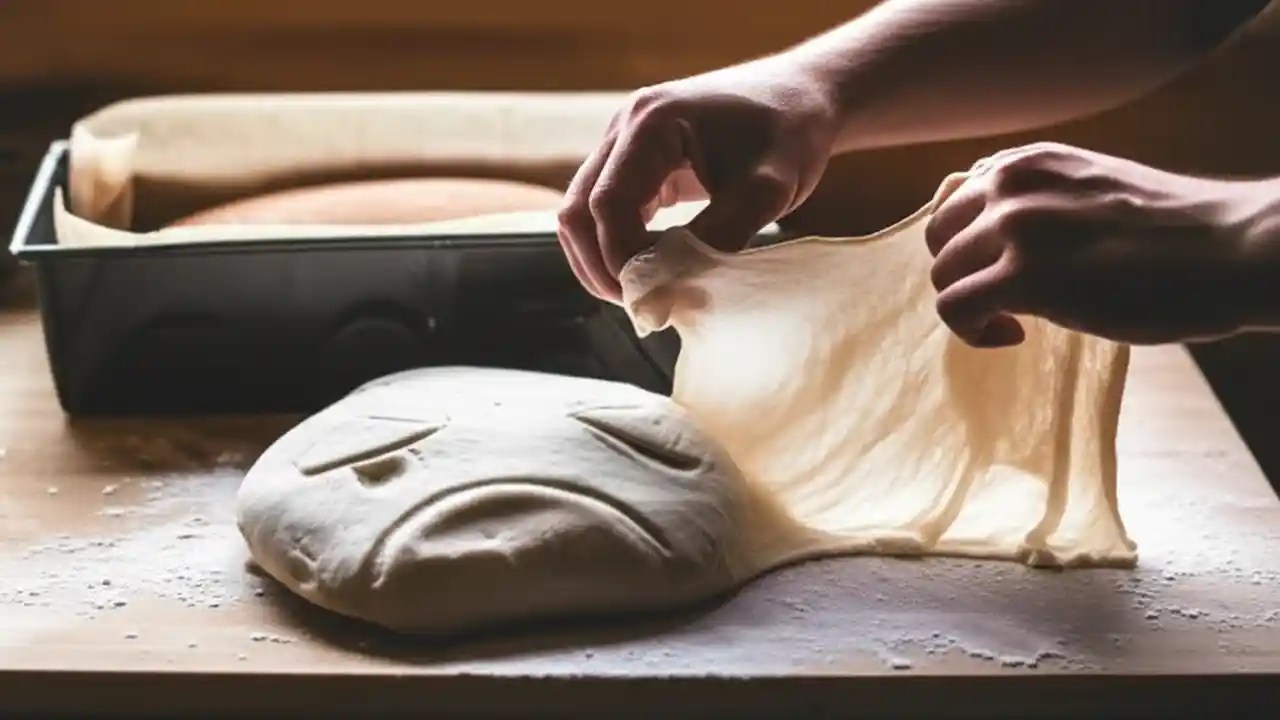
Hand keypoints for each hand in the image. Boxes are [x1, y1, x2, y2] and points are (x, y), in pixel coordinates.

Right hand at [557, 56, 840, 300]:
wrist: (802, 97)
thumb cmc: (790, 134)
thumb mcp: (766, 191)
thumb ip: (718, 238)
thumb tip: (671, 291)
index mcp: (651, 123)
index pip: (607, 204)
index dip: (621, 258)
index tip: (654, 295)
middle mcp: (625, 127)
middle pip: (578, 210)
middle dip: (601, 266)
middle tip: (642, 306)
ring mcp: (625, 142)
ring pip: (581, 213)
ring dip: (601, 259)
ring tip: (643, 294)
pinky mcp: (635, 160)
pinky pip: (604, 209)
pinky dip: (617, 244)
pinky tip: (650, 270)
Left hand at [925, 142, 1257, 346]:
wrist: (1231, 249)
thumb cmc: (1174, 231)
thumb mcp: (1091, 188)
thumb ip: (1037, 197)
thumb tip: (990, 229)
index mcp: (1028, 160)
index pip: (955, 199)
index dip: (970, 244)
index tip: (1004, 268)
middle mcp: (1011, 184)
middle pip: (940, 239)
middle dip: (964, 276)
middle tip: (1005, 302)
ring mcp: (1014, 228)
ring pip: (943, 277)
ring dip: (971, 308)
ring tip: (1015, 322)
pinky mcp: (1023, 277)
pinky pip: (955, 310)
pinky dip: (973, 332)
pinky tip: (1013, 337)